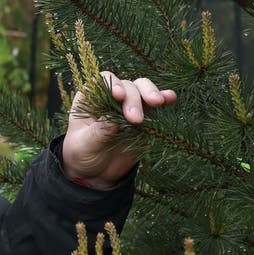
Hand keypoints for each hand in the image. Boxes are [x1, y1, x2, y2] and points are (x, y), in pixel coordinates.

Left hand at [62, 71, 176, 189]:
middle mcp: (110, 97)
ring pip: (142, 88)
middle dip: (133, 98)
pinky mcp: (146, 116)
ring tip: (157, 103)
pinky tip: (170, 98)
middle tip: (135, 119)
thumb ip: (98, 132)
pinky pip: (156, 104)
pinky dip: (164, 98)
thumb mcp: (85, 145)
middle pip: (126, 85)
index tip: (119, 96)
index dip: (111, 84)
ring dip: (150, 93)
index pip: (101, 82)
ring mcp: (129, 105)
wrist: (97, 172)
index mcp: (89, 99)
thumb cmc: (83, 153)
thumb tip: (114, 121)